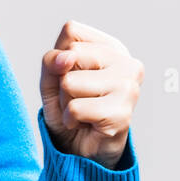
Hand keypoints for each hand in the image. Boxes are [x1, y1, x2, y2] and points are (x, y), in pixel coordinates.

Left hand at [38, 19, 142, 167]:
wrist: (79, 149)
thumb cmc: (69, 109)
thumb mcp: (50, 78)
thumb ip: (52, 60)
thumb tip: (66, 58)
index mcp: (112, 47)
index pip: (71, 31)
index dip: (60, 56)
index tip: (72, 74)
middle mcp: (127, 63)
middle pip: (71, 54)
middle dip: (62, 81)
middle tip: (76, 98)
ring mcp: (129, 88)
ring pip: (70, 82)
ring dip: (65, 102)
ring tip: (81, 111)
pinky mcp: (122, 113)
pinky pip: (74, 108)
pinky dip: (70, 119)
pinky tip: (85, 124)